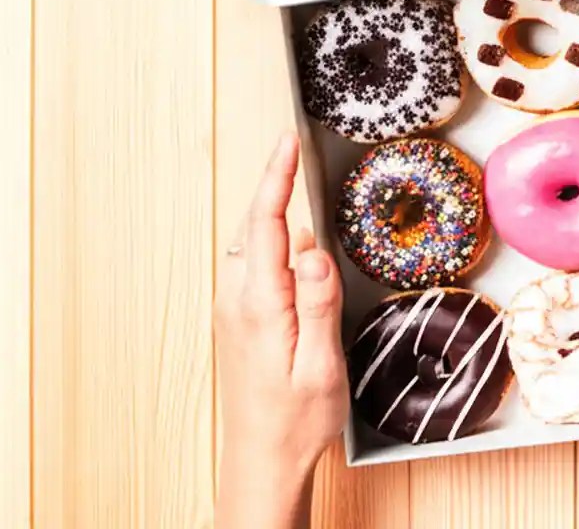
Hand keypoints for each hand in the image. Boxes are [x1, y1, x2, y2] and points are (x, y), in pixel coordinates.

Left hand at [215, 134, 346, 528]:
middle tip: (297, 152)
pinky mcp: (241, 321)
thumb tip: (314, 252)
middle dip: (273, 185)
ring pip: (253, 246)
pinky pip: (255, 267)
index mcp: (260, 305)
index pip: (265, 225)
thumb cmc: (296, 420)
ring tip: (301, 190)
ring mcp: (235, 310)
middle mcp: (238, 301)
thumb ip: (318, 306)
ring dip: (274, 215)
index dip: (276, 178)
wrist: (261, 460)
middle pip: (253, 226)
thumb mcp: (320, 366)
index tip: (286, 141)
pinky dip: (273, 244)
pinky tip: (298, 252)